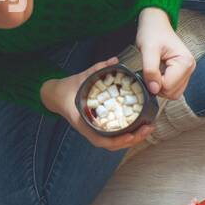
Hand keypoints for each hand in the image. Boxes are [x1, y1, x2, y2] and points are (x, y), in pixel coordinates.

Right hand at [40, 57, 155, 151]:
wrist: (56, 95)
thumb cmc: (68, 89)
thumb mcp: (81, 77)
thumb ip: (98, 69)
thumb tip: (114, 60)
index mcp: (82, 121)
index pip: (99, 139)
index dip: (116, 140)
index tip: (130, 135)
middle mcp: (89, 129)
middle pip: (112, 144)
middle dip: (132, 139)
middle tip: (148, 128)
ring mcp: (94, 130)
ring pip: (115, 143)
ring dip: (133, 138)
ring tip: (148, 129)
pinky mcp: (99, 127)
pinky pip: (115, 136)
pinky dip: (128, 135)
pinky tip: (140, 128)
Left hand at [136, 7, 194, 98]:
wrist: (156, 24)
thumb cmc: (152, 33)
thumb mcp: (148, 49)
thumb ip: (150, 70)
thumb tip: (154, 89)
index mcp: (185, 62)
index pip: (169, 87)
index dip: (154, 83)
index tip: (146, 71)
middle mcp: (190, 68)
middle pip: (173, 93)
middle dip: (158, 87)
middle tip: (149, 72)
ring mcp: (188, 72)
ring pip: (173, 93)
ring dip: (160, 87)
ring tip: (154, 72)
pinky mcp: (182, 74)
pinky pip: (173, 89)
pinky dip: (163, 86)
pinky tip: (158, 74)